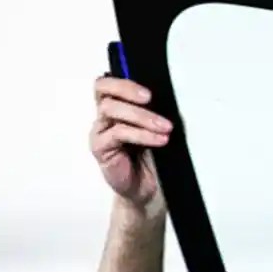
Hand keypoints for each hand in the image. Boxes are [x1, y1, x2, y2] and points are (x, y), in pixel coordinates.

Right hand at [89, 75, 171, 207]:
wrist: (151, 190)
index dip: (124, 81)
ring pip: (111, 109)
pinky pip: (117, 133)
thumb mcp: (161, 130)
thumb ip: (159, 112)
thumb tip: (172, 99)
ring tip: (165, 127)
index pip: (108, 83)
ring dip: (141, 116)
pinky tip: (159, 140)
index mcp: (118, 106)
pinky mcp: (100, 147)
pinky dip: (141, 134)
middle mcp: (105, 116)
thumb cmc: (155, 158)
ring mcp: (101, 131)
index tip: (149, 91)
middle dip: (128, 90)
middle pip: (103, 89)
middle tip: (151, 99)